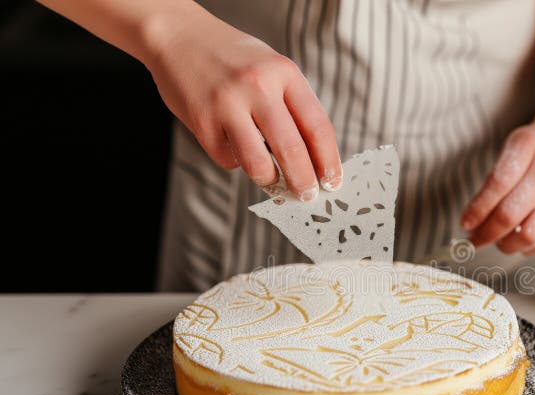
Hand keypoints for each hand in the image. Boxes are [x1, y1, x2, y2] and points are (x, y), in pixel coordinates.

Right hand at [145, 10, 340, 199]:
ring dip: (270, 181)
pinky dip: (235, 160)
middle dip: (303, 182)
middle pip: (292, 150)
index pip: (318, 127)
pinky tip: (231, 142)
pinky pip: (228, 159)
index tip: (332, 181)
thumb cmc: (232, 58)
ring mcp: (227, 104)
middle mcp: (257, 86)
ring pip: (259, 164)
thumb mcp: (272, 69)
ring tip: (272, 180)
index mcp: (284, 72)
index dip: (329, 161)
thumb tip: (313, 158)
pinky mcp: (202, 121)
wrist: (178, 36)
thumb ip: (292, 106)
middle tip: (307, 195)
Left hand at [460, 100, 534, 254]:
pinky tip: (520, 239)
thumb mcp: (511, 148)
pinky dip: (528, 247)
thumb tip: (474, 221)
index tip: (466, 223)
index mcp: (528, 145)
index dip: (477, 210)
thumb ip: (493, 182)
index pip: (497, 184)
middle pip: (510, 213)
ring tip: (499, 240)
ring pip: (530, 234)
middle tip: (477, 239)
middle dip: (486, 233)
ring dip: (507, 245)